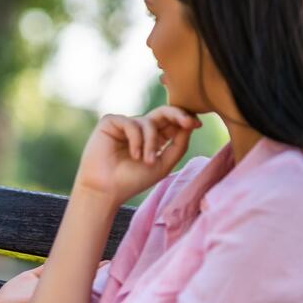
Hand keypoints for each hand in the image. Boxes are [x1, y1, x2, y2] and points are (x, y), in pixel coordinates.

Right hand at [74, 106, 199, 205]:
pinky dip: (136, 140)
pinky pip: (131, 123)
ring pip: (148, 122)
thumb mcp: (163, 164)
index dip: (184, 120)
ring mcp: (125, 125)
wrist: (106, 189)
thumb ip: (178, 145)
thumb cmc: (133, 180)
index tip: (196, 124)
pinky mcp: (110, 122)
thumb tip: (191, 124)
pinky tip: (133, 155)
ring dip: (151, 142)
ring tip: (146, 161)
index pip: (171, 122)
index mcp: (153, 138)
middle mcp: (140, 129)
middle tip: (188, 122)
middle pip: (163, 112)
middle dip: (177, 115)